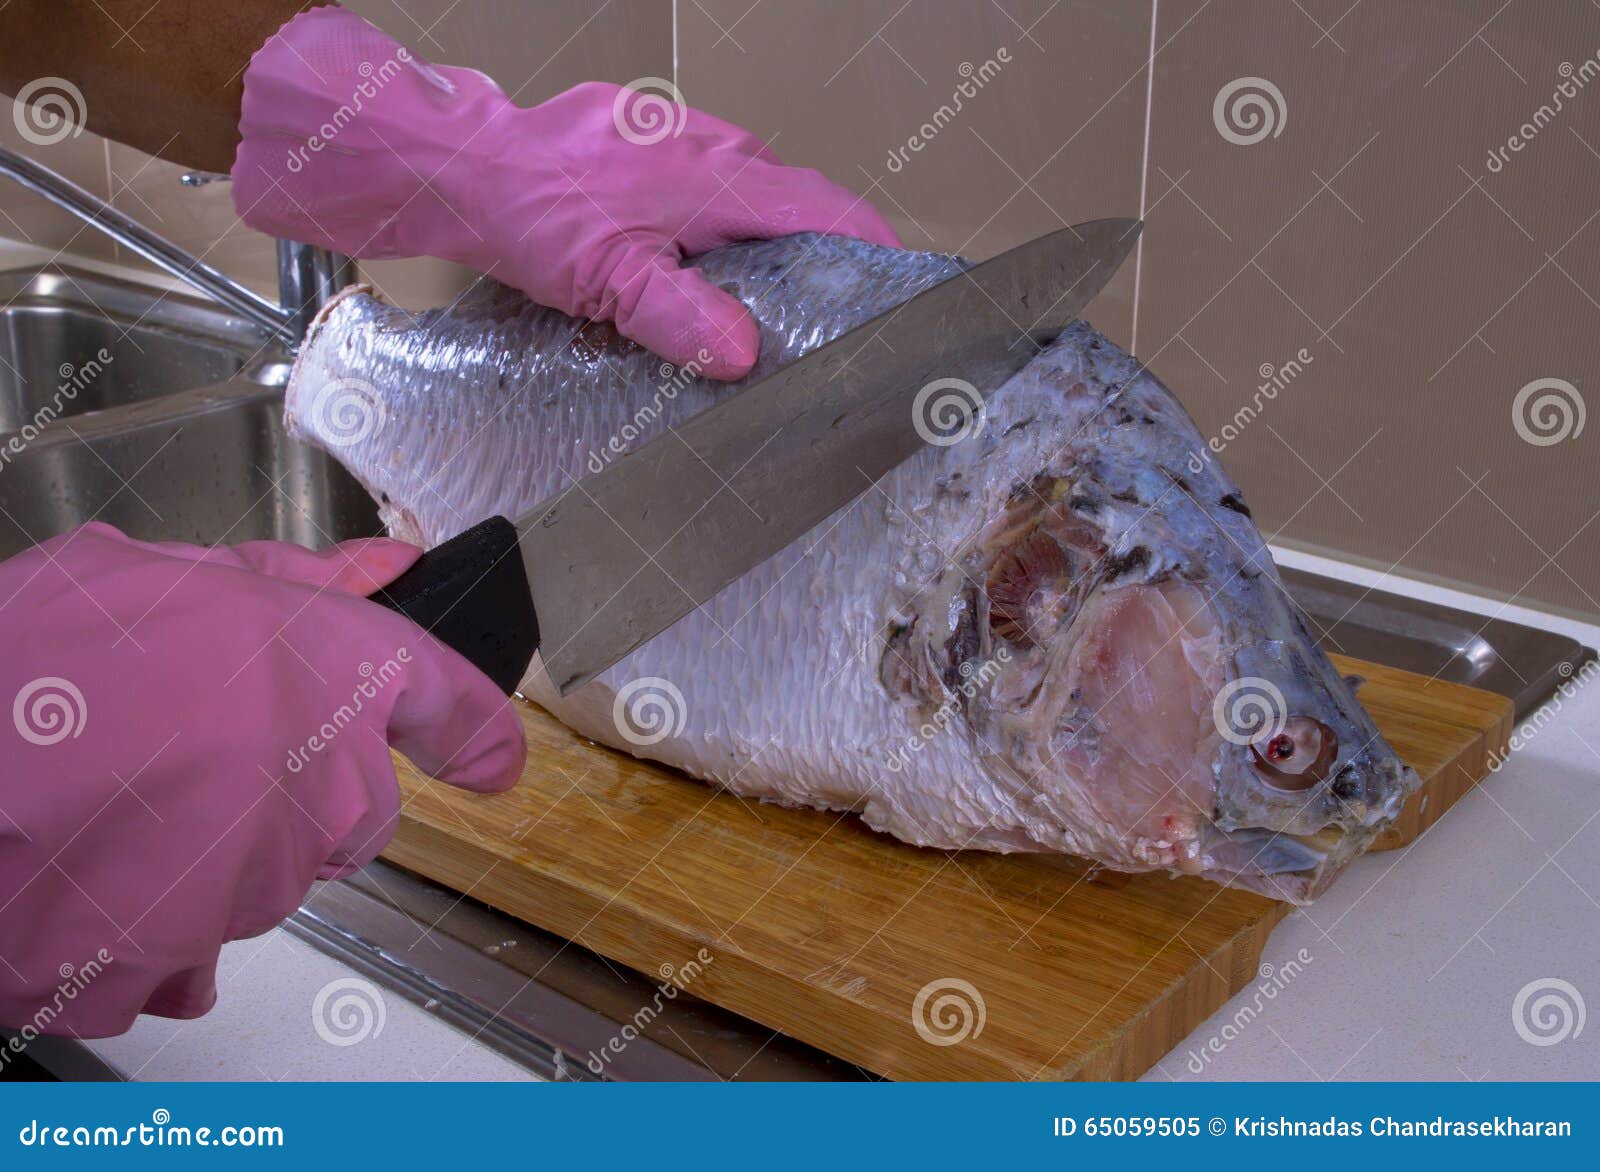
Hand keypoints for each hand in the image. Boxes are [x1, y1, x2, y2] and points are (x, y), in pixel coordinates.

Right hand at [0, 523, 523, 1036]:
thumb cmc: (30, 666)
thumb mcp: (148, 571)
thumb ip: (284, 577)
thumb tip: (374, 570)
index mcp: (336, 673)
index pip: (450, 703)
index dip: (474, 728)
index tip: (488, 754)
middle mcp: (328, 787)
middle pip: (353, 799)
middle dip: (295, 779)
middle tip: (185, 740)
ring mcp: (270, 882)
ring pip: (271, 865)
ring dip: (213, 839)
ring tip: (112, 789)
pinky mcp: (199, 957)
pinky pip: (195, 938)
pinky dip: (151, 911)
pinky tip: (92, 863)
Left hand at [231, 7, 899, 380]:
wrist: (463, 161)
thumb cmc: (530, 212)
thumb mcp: (608, 281)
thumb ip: (679, 317)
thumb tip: (742, 354)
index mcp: (721, 180)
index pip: (829, 211)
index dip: (874, 249)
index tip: (901, 287)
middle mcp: (714, 148)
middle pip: (799, 204)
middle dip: (823, 257)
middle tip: (835, 316)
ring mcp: (683, 137)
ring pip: (752, 194)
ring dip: (768, 244)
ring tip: (772, 304)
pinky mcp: (652, 139)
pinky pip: (712, 181)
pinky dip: (725, 225)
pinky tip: (703, 268)